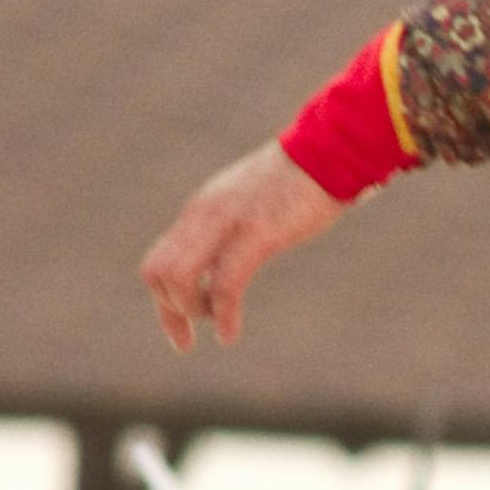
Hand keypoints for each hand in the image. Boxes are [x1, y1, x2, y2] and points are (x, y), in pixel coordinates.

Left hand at [141, 141, 342, 351]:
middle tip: (191, 338)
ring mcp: (226, 222)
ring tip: (219, 323)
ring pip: (178, 278)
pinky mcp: (255, 233)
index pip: (158, 262)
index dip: (163, 304)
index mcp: (202, 210)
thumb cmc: (303, 180)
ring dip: (192, 311)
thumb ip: (235, 226)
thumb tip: (233, 254)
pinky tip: (229, 335)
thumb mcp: (254, 203)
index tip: (183, 334)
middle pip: (157, 273)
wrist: (332, 150)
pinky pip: (223, 284)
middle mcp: (203, 215)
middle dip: (170, 313)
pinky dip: (222, 315)